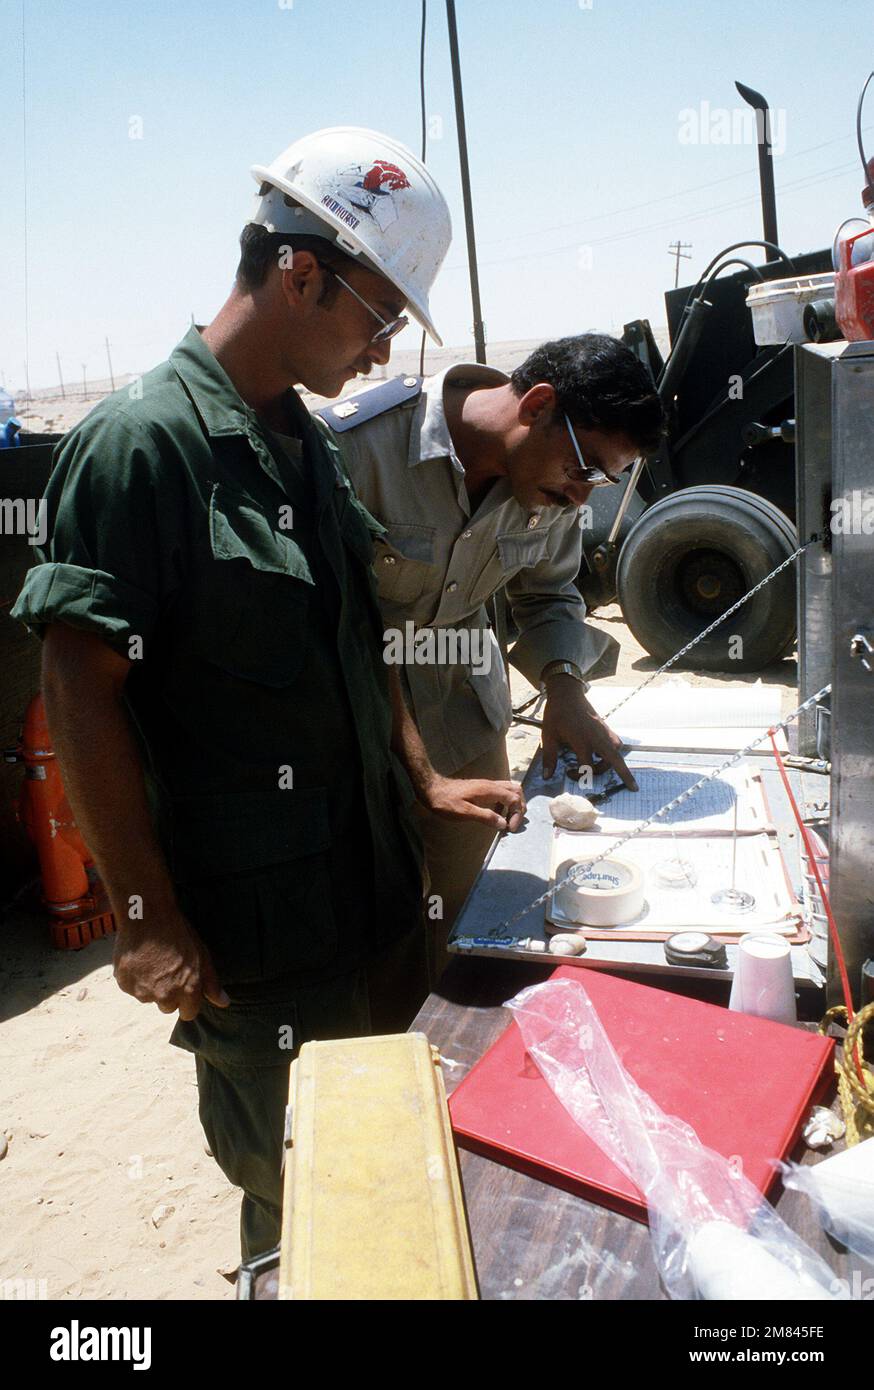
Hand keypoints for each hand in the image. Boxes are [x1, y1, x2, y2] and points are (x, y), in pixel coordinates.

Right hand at [114, 909, 229, 1020]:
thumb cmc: (178, 934)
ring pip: (148, 997)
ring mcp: (142, 991)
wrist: (147, 915)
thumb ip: (211, 984)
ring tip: (152, 961)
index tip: (183, 986)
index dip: (187, 1000)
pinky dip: (134, 978)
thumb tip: (224, 1003)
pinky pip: (131, 987)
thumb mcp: (202, 956)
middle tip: (167, 969)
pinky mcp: (124, 984)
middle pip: (167, 1007)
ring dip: (150, 985)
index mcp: (188, 991)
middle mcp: (165, 996)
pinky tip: (139, 959)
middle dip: (168, 994)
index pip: (188, 1014)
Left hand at [422, 774, 525, 831]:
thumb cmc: (446, 802)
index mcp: (489, 790)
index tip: (509, 829)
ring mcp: (486, 785)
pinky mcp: (482, 788)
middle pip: (516, 790)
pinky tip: (496, 815)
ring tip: (507, 820)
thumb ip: (485, 817)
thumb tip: (503, 824)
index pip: (514, 799)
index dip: (517, 815)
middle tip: (513, 823)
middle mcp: (490, 785)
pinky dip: (504, 803)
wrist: (432, 790)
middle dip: (520, 807)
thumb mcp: (464, 812)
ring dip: (513, 804)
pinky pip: (500, 792)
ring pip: (509, 789)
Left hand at [541, 676, 636, 789]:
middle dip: (625, 775)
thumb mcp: (548, 736)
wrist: (567, 694)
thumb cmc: (556, 715)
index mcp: (582, 741)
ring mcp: (604, 732)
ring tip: (602, 768)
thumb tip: (547, 777)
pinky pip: (616, 742)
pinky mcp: (606, 728)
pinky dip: (615, 751)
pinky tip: (609, 755)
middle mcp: (597, 738)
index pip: (587, 767)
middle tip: (633, 787)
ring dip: (613, 763)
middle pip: (615, 760)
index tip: (569, 773)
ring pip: (617, 752)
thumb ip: (549, 758)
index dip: (579, 776)